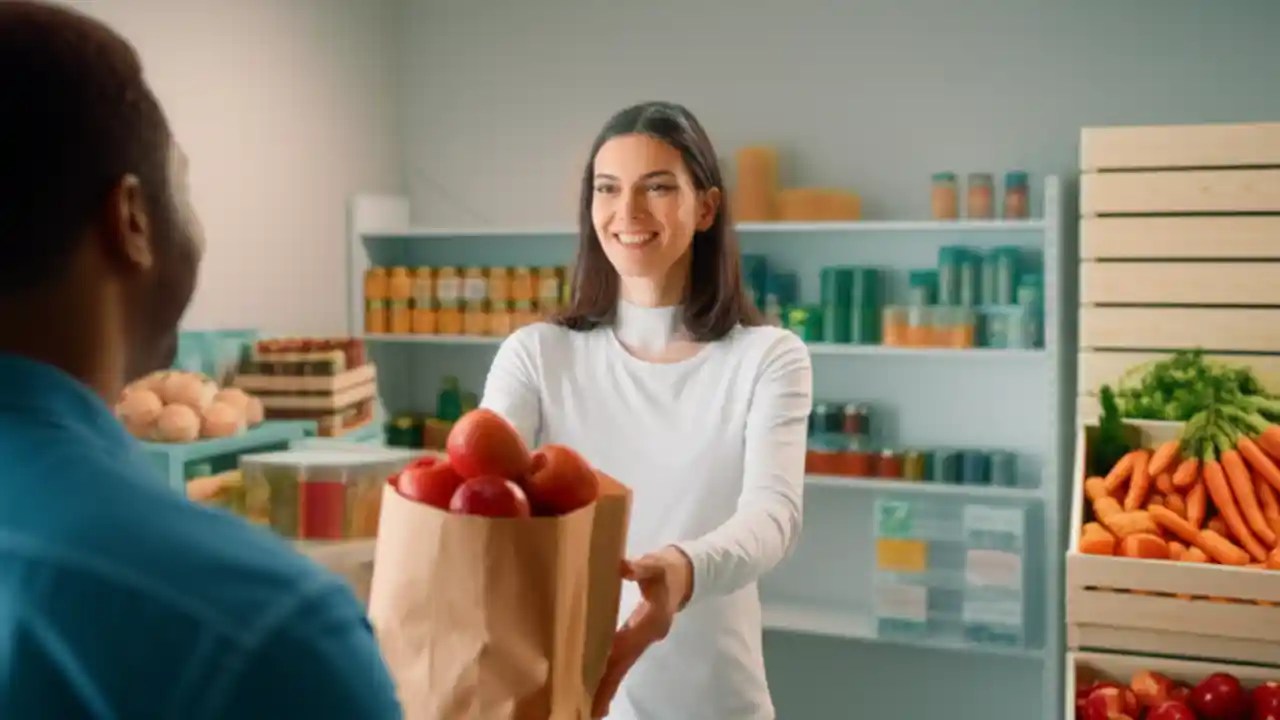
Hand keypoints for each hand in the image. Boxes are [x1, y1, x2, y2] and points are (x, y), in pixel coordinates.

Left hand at [591, 546, 692, 717]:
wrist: (687, 574)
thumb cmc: (667, 569)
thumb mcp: (655, 564)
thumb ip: (640, 567)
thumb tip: (622, 567)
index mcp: (651, 621)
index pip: (626, 646)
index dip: (611, 664)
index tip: (596, 682)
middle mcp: (648, 635)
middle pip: (624, 664)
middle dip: (607, 686)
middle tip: (590, 711)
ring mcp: (645, 638)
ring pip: (624, 665)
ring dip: (608, 684)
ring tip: (592, 708)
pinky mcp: (640, 636)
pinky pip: (624, 659)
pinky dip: (612, 673)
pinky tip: (600, 683)